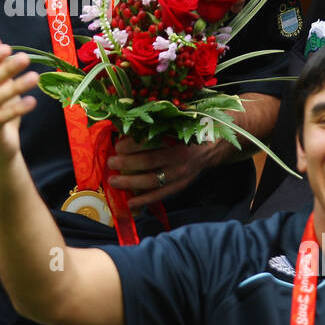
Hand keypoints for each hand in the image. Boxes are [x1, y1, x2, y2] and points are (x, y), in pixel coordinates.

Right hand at [0, 36, 38, 168]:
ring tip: (35, 78)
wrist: (0, 145)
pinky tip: (32, 101)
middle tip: (25, 58)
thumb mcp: (0, 85)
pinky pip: (2, 117)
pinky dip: (18, 108)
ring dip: (16, 86)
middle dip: (6, 68)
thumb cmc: (0, 111)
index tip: (8, 48)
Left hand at [107, 135, 223, 209]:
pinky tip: (130, 202)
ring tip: (113, 181)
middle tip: (110, 162)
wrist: (214, 146)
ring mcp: (181, 174)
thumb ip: (156, 125)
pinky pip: (161, 195)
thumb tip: (127, 129)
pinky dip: (144, 200)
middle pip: (149, 162)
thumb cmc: (190, 130)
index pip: (151, 142)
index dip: (132, 145)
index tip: (118, 145)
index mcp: (178, 138)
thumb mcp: (176, 121)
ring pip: (152, 182)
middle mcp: (180, 157)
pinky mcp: (180, 186)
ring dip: (130, 183)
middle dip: (126, 163)